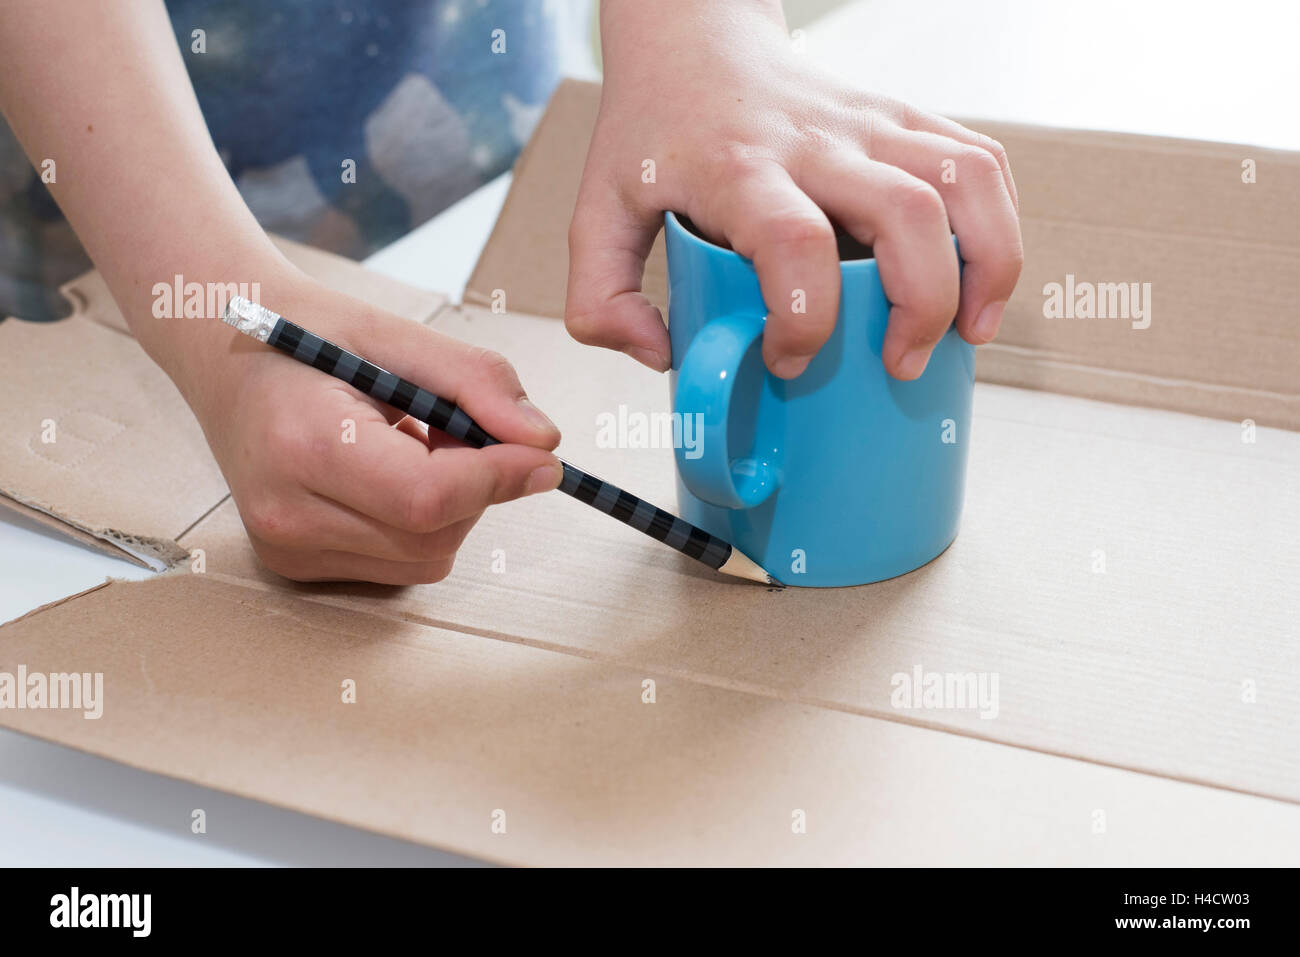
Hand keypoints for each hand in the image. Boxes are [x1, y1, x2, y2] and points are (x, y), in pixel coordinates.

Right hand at [185, 277, 561, 583]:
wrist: (225, 355)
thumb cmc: (311, 337)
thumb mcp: (397, 335)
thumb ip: (476, 383)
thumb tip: (543, 442)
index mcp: (305, 446)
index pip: (426, 497)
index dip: (498, 479)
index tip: (543, 457)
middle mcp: (286, 513)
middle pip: (435, 535)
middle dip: (475, 487)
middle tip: (454, 426)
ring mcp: (285, 548)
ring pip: (426, 558)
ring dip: (450, 507)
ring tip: (412, 444)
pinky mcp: (293, 565)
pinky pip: (399, 565)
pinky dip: (419, 524)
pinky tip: (387, 474)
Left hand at [567, 0, 1022, 379]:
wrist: (694, 41)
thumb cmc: (654, 132)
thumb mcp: (599, 210)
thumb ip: (600, 296)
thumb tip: (663, 358)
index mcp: (738, 169)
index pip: (791, 242)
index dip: (804, 318)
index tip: (787, 360)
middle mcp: (815, 141)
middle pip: (905, 213)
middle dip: (923, 304)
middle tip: (901, 363)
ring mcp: (869, 123)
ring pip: (964, 181)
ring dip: (987, 265)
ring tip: (970, 331)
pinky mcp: (902, 116)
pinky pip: (979, 161)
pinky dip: (999, 224)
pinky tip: (981, 278)